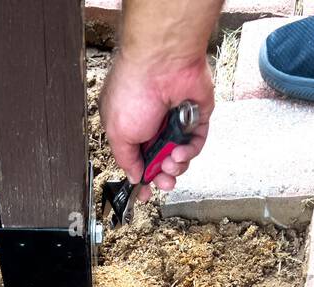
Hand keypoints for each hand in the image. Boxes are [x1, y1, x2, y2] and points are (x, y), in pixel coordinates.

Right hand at [100, 53, 213, 201]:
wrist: (164, 65)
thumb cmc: (134, 91)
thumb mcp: (118, 133)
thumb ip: (126, 160)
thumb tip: (135, 177)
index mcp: (129, 127)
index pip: (137, 160)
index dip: (142, 179)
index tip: (145, 196)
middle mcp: (152, 125)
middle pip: (160, 163)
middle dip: (162, 177)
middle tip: (163, 182)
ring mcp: (175, 122)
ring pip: (179, 157)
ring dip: (176, 166)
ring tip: (171, 162)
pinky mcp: (195, 118)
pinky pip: (196, 144)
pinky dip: (190, 152)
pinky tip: (181, 151)